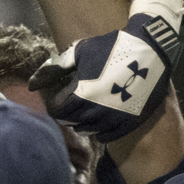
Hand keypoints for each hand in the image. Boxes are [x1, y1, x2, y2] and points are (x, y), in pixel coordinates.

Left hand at [29, 0, 183, 142]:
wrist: (151, 50)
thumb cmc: (111, 47)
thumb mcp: (81, 51)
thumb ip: (55, 68)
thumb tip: (32, 84)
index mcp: (82, 94)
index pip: (57, 110)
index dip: (55, 102)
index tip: (60, 93)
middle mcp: (97, 111)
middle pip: (70, 122)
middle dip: (67, 112)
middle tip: (73, 100)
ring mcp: (115, 119)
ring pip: (88, 130)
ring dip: (83, 121)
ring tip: (87, 106)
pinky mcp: (130, 123)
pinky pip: (107, 136)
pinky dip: (100, 130)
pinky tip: (102, 117)